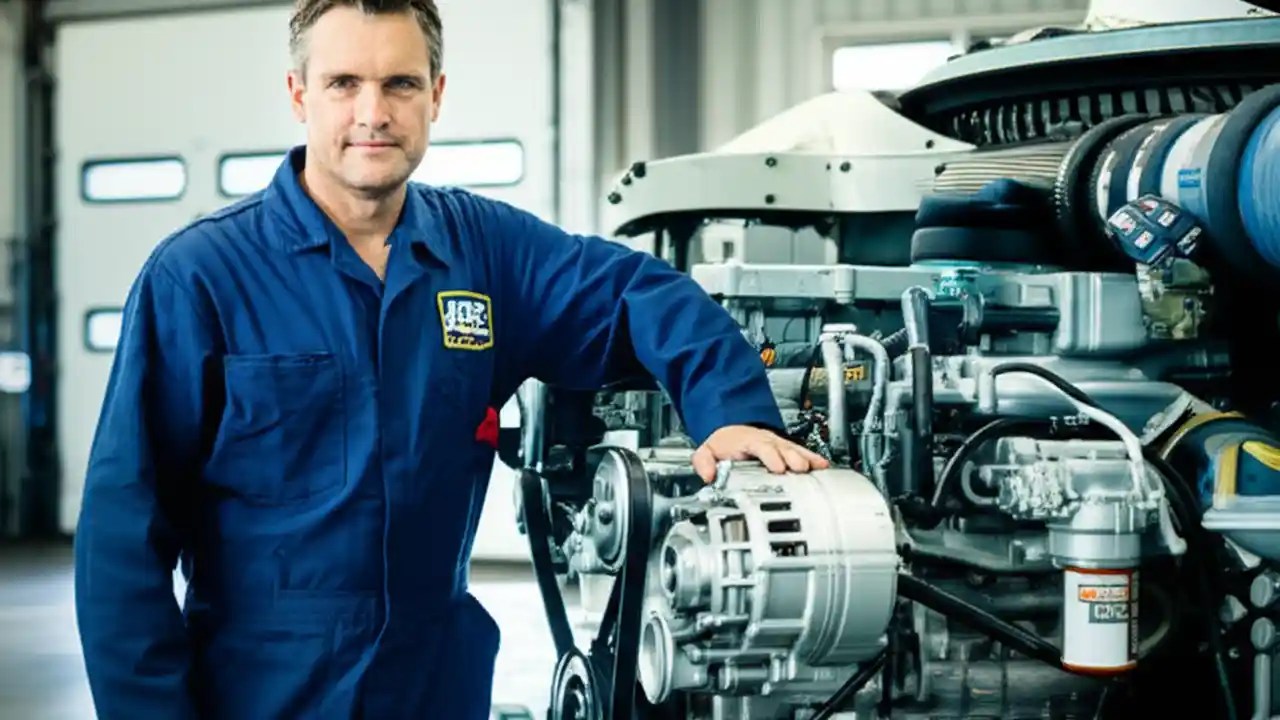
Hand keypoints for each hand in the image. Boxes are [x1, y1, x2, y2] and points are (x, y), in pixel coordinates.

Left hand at [692, 425, 829, 482]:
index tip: (778, 467)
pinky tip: (823, 466)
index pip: (760, 447)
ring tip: (819, 467)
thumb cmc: (725, 443)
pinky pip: (802, 454)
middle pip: (782, 448)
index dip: (770, 457)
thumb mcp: (707, 450)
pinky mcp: (787, 451)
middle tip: (801, 469)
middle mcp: (766, 442)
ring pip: (795, 450)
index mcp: (748, 441)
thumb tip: (707, 475)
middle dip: (792, 458)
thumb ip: (703, 461)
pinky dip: (813, 459)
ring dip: (807, 459)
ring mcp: (779, 445)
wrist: (733, 431)